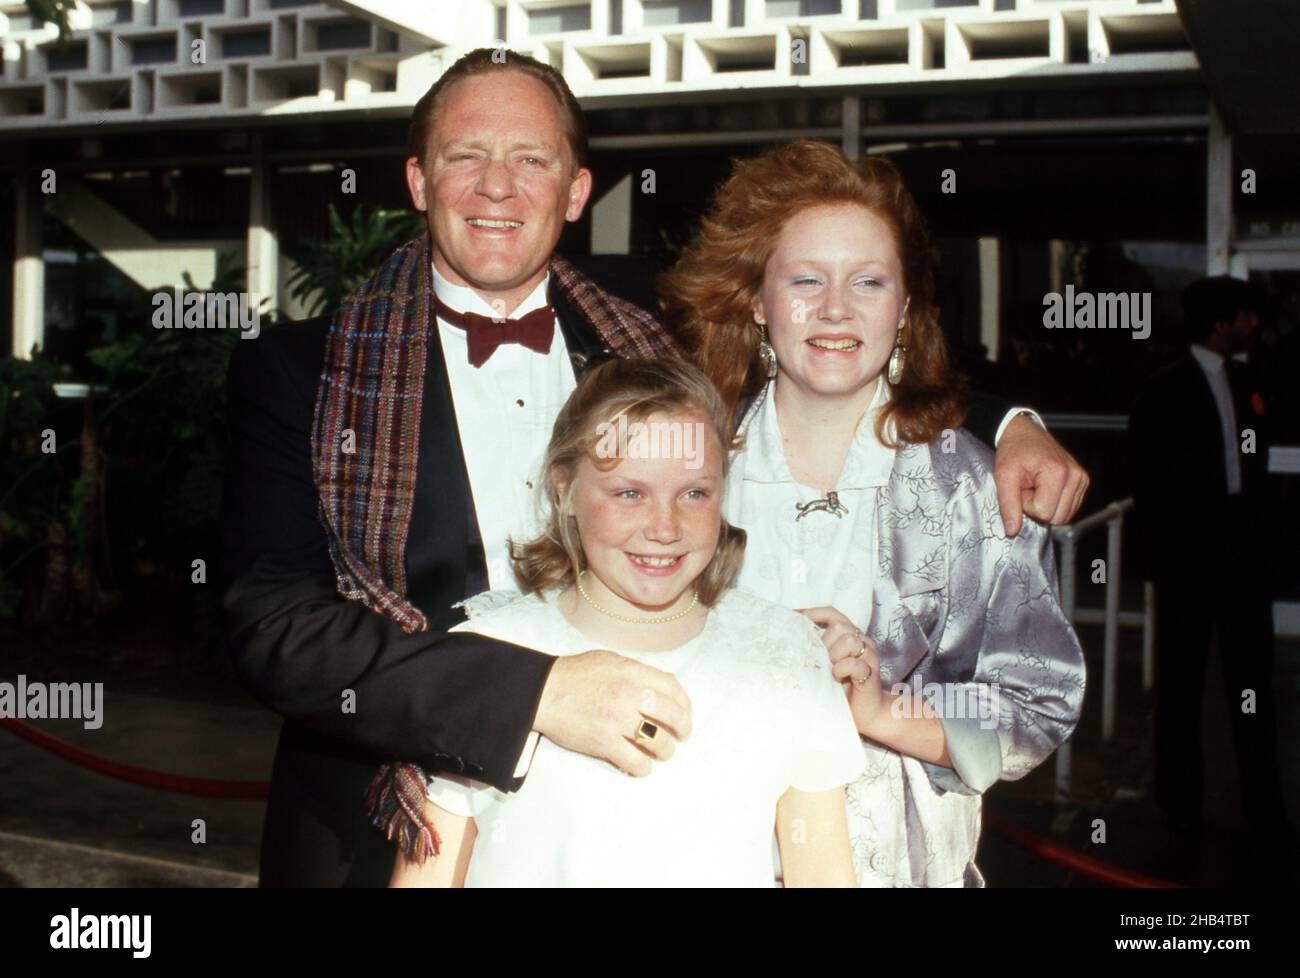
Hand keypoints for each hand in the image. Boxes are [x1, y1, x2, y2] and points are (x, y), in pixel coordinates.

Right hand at [533, 649, 691, 777]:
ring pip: (659, 742)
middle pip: (674, 715)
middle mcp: (630, 694)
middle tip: (680, 736)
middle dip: (682, 729)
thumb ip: (636, 671)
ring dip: (666, 751)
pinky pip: (636, 762)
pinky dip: (643, 767)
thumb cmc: (574, 674)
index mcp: (632, 672)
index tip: (684, 712)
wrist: (541, 692)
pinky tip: (640, 766)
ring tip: (662, 753)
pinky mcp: (604, 743)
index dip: (684, 703)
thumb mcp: (609, 660)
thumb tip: (661, 683)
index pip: (673, 688)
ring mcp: (618, 720)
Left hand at [799, 606, 884, 734]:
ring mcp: (868, 655)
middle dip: (825, 642)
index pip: (832, 614)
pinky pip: (854, 663)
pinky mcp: (870, 671)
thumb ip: (817, 650)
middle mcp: (861, 641)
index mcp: (849, 636)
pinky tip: (838, 678)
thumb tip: (793, 641)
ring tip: (831, 671)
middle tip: (821, 661)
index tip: (793, 617)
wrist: (866, 712)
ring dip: (834, 656)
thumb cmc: (842, 689)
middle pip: (839, 627)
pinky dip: (842, 670)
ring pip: (849, 640)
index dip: (813, 613)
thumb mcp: (825, 665)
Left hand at [994, 413, 1089, 536]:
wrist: (1023, 432)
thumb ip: (1008, 505)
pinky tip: (1045, 488)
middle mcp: (1076, 476)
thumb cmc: (1013, 451)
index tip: (1022, 487)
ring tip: (1036, 487)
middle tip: (1028, 488)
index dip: (1027, 505)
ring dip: (1046, 506)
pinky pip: (1069, 509)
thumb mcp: (1004, 476)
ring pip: (1064, 516)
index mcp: (1058, 473)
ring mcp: (1082, 479)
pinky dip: (1054, 503)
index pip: (1044, 513)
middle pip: (1057, 518)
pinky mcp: (1083, 482)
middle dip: (1038, 507)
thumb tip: (1012, 532)